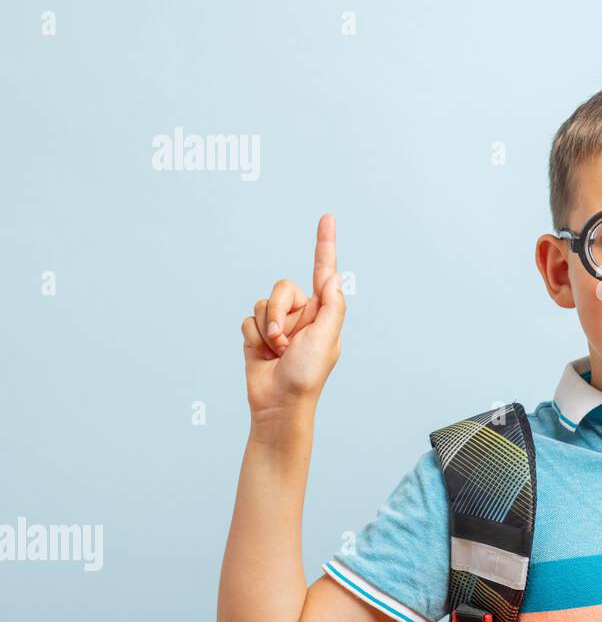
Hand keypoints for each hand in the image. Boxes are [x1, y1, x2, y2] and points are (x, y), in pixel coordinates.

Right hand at [241, 214, 346, 414]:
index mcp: (324, 312)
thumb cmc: (307, 376)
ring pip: (263, 303)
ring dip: (267, 328)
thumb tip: (333, 276)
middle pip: (283, 288)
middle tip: (287, 340)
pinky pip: (248, 319)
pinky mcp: (258, 334)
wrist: (278, 404)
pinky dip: (253, 337)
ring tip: (277, 351)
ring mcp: (280, 323)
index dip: (325, 244)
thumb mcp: (326, 339)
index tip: (327, 217)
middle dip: (280, 312)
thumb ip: (331, 306)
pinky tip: (263, 354)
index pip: (323, 270)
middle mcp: (302, 313)